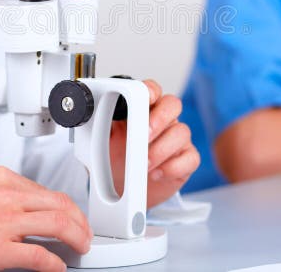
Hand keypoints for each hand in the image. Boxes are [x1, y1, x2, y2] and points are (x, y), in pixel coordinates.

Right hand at [0, 166, 90, 271]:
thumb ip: (0, 196)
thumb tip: (22, 212)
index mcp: (2, 179)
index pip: (45, 190)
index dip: (63, 206)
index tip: (68, 216)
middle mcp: (7, 196)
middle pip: (60, 203)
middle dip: (79, 220)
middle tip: (84, 233)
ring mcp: (4, 222)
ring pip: (58, 223)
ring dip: (77, 236)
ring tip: (81, 247)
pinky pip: (39, 255)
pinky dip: (55, 262)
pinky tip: (59, 267)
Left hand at [109, 79, 199, 208]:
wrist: (123, 190)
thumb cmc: (116, 159)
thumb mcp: (103, 140)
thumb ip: (101, 124)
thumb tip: (90, 113)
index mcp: (144, 109)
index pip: (152, 90)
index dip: (150, 91)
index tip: (144, 97)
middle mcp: (163, 121)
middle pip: (173, 104)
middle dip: (159, 118)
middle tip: (144, 135)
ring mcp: (176, 140)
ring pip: (182, 132)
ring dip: (161, 148)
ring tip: (144, 163)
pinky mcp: (185, 161)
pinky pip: (191, 158)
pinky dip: (173, 167)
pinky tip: (156, 174)